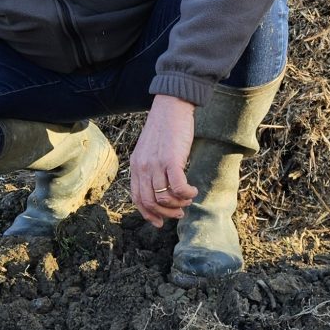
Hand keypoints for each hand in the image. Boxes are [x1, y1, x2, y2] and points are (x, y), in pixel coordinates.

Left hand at [129, 94, 195, 226]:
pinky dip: (187, 194)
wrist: (172, 107)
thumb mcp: (150, 150)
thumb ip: (151, 168)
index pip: (137, 198)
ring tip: (188, 199)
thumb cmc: (165, 128)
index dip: (148, 214)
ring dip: (178, 204)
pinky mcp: (171, 160)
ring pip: (164, 197)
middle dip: (165, 214)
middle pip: (150, 202)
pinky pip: (178, 187)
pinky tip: (193, 191)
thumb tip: (161, 189)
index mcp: (136, 166)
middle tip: (178, 213)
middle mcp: (143, 167)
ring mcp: (156, 164)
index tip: (159, 222)